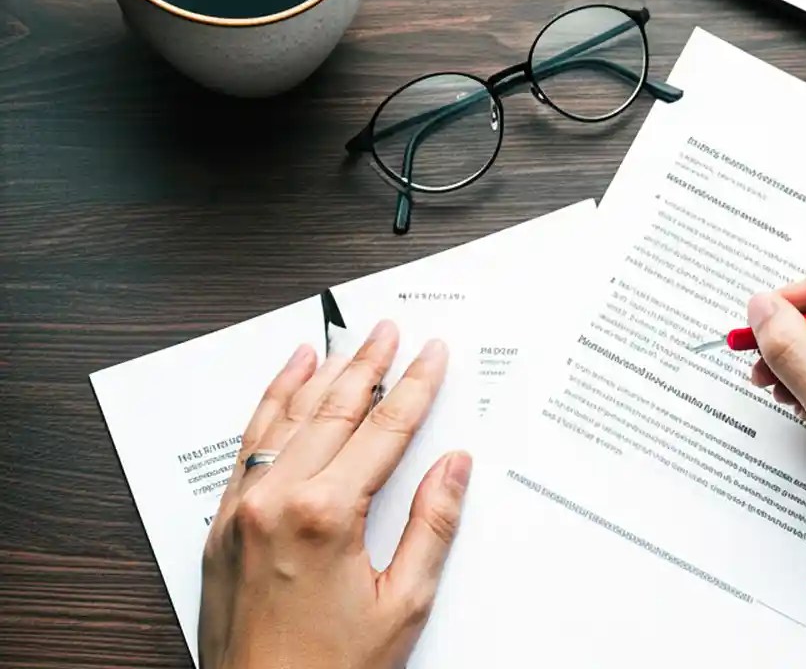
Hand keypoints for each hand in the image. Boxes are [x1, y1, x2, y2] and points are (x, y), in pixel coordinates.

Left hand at [199, 321, 471, 668]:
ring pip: (284, 419)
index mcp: (326, 515)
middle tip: (390, 330)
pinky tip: (283, 385)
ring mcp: (241, 509)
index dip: (415, 387)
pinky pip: (248, 447)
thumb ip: (432, 527)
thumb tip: (454, 467)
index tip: (432, 354)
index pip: (384, 430)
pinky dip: (268, 408)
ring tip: (340, 341)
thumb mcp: (402, 605)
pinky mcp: (221, 525)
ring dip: (317, 376)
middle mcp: (277, 500)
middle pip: (333, 411)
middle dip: (368, 366)